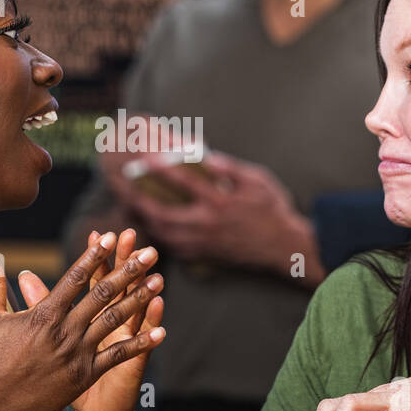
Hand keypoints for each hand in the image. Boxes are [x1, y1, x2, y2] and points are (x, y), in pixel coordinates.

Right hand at [0, 232, 164, 410]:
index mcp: (43, 314)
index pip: (75, 278)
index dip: (95, 255)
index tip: (112, 237)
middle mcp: (64, 331)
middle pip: (102, 294)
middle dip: (129, 270)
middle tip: (150, 252)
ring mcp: (77, 355)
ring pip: (114, 320)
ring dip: (139, 299)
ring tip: (159, 280)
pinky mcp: (83, 377)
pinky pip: (117, 357)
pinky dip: (140, 344)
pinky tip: (159, 332)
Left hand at [109, 148, 315, 276]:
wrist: (285, 246)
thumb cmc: (273, 209)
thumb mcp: (258, 180)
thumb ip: (230, 167)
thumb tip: (205, 155)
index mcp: (220, 202)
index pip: (184, 182)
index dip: (162, 168)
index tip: (144, 157)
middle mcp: (207, 224)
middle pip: (163, 213)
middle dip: (140, 200)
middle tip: (125, 187)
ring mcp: (204, 243)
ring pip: (164, 234)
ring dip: (145, 219)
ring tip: (133, 204)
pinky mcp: (204, 255)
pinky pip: (173, 248)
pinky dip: (159, 236)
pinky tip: (152, 226)